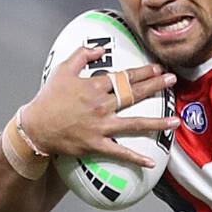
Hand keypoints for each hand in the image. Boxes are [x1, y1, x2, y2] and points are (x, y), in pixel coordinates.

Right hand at [19, 46, 178, 169]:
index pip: (125, 76)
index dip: (144, 72)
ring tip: (175, 121)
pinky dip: (135, 158)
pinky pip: (119, 152)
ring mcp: (100, 125)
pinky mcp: (95, 144)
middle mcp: (101, 104)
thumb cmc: (49, 98)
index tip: (159, 69)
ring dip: (157, 123)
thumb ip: (82, 55)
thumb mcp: (63, 70)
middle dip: (156, 86)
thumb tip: (102, 49)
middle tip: (174, 81)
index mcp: (95, 85)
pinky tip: (151, 162)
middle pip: (134, 94)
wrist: (36, 126)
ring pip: (134, 123)